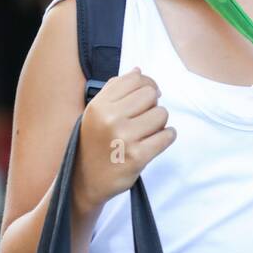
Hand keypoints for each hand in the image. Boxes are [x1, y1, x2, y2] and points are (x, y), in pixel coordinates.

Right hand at [72, 67, 175, 213]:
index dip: (147, 85)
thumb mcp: (96, 113)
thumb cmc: (94, 144)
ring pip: (161, 114)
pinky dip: (166, 137)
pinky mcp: (137, 156)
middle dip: (152, 105)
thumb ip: (115, 90)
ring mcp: (124, 138)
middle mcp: (110, 118)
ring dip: (160, 123)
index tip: (148, 97)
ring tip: (147, 132)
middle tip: (145, 118)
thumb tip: (138, 71)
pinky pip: (167, 136)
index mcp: (100, 105)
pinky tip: (155, 142)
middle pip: (151, 95)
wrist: (85, 181)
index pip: (136, 79)